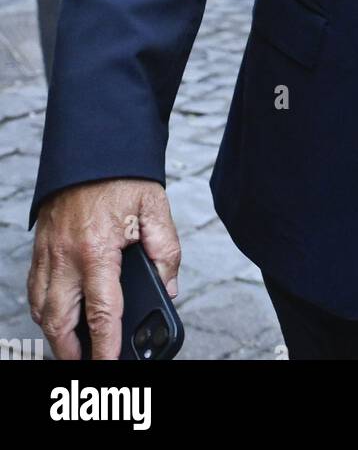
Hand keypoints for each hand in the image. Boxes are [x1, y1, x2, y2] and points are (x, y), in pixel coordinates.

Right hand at [28, 179, 180, 360]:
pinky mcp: (40, 246)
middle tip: (89, 365)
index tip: (110, 366)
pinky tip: (58, 316)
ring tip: (74, 349)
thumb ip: (166, 251)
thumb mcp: (156, 208)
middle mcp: (66, 256)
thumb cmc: (123, 177)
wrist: (92, 146)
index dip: (105, 346)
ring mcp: (48, 252)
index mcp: (96, 249)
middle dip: (72, 351)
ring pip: (42, 309)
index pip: (100, 312)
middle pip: (60, 322)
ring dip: (55, 334)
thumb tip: (168, 288)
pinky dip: (44, 310)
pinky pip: (34, 289)